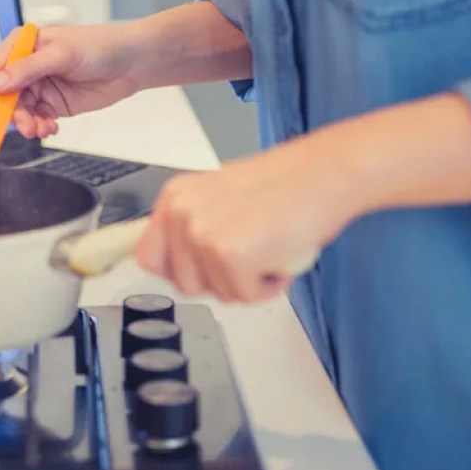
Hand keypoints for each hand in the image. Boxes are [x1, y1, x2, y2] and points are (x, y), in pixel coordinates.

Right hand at [0, 23, 140, 138]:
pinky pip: (36, 119)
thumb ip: (27, 69)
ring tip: (42, 130)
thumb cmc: (100, 47)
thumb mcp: (61, 55)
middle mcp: (26, 66)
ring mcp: (39, 86)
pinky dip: (39, 127)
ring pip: (19, 111)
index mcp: (23, 45)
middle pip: (3, 96)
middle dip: (11, 115)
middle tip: (26, 127)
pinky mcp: (52, 103)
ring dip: (26, 123)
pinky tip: (51, 128)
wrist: (133, 62)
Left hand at [136, 135, 354, 302]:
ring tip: (266, 250)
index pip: (148, 255)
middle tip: (248, 257)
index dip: (176, 271)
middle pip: (182, 283)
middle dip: (218, 280)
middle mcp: (180, 213)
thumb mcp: (220, 199)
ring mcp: (201, 234)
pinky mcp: (229, 255)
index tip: (196, 273)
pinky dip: (267, 287)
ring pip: (215, 293)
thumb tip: (181, 264)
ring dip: (245, 283)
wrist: (322, 174)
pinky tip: (280, 256)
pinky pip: (244, 296)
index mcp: (174, 197)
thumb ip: (195, 226)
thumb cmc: (284, 186)